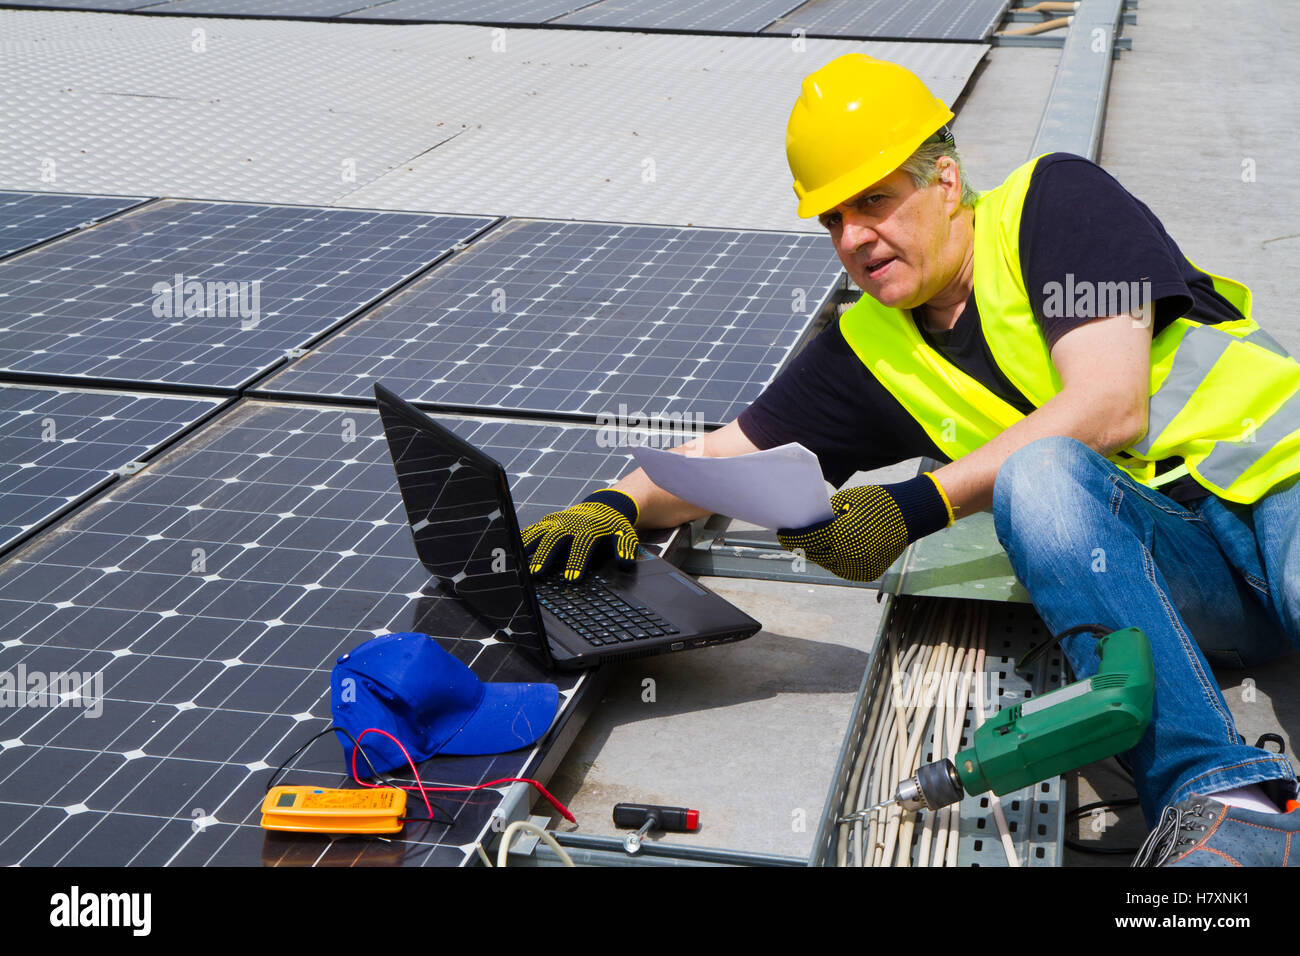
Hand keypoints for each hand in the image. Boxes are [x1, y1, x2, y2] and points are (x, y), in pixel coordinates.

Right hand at [521, 489, 638, 580]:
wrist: (604, 506)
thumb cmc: (613, 525)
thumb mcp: (624, 534)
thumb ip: (625, 547)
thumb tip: (625, 562)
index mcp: (588, 528)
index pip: (582, 545)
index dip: (577, 561)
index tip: (572, 578)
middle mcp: (569, 523)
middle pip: (554, 538)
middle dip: (544, 555)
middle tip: (536, 573)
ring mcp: (555, 522)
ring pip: (537, 533)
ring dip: (525, 547)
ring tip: (515, 562)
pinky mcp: (546, 524)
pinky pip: (530, 531)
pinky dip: (519, 540)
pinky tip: (508, 551)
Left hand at [777, 474, 952, 582]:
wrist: (910, 514)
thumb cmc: (876, 502)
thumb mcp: (845, 503)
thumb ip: (826, 517)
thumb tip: (808, 526)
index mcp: (841, 536)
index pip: (807, 539)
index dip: (791, 537)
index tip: (781, 532)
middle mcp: (848, 556)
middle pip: (815, 553)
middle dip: (802, 545)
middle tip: (790, 538)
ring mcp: (858, 567)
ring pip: (828, 563)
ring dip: (818, 554)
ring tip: (807, 544)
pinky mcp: (866, 573)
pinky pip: (843, 568)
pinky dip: (834, 560)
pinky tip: (827, 550)